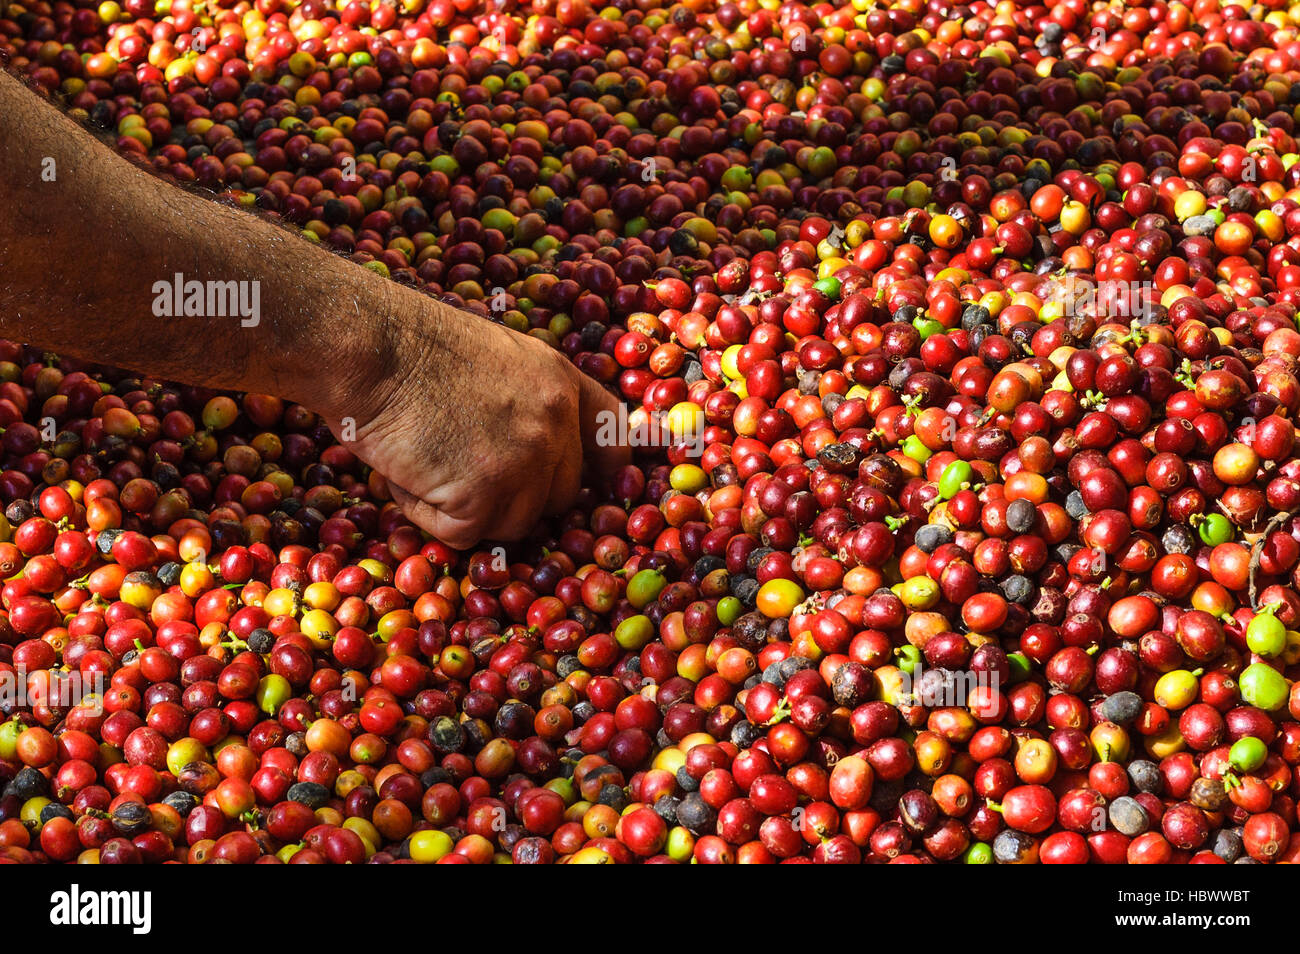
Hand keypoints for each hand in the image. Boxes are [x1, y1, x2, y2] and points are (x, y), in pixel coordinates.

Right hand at [321, 311, 629, 549]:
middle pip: (559, 496)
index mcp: (559, 384)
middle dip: (515, 495)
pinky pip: (464, 533)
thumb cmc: (410, 347)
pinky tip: (409, 472)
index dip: (603, 468)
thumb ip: (527, 401)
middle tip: (462, 470)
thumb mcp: (496, 357)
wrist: (370, 346)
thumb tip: (534, 457)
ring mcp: (524, 462)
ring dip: (468, 508)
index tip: (598, 485)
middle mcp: (555, 424)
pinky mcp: (483, 495)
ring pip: (513, 523)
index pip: (610, 436)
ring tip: (426, 462)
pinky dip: (429, 514)